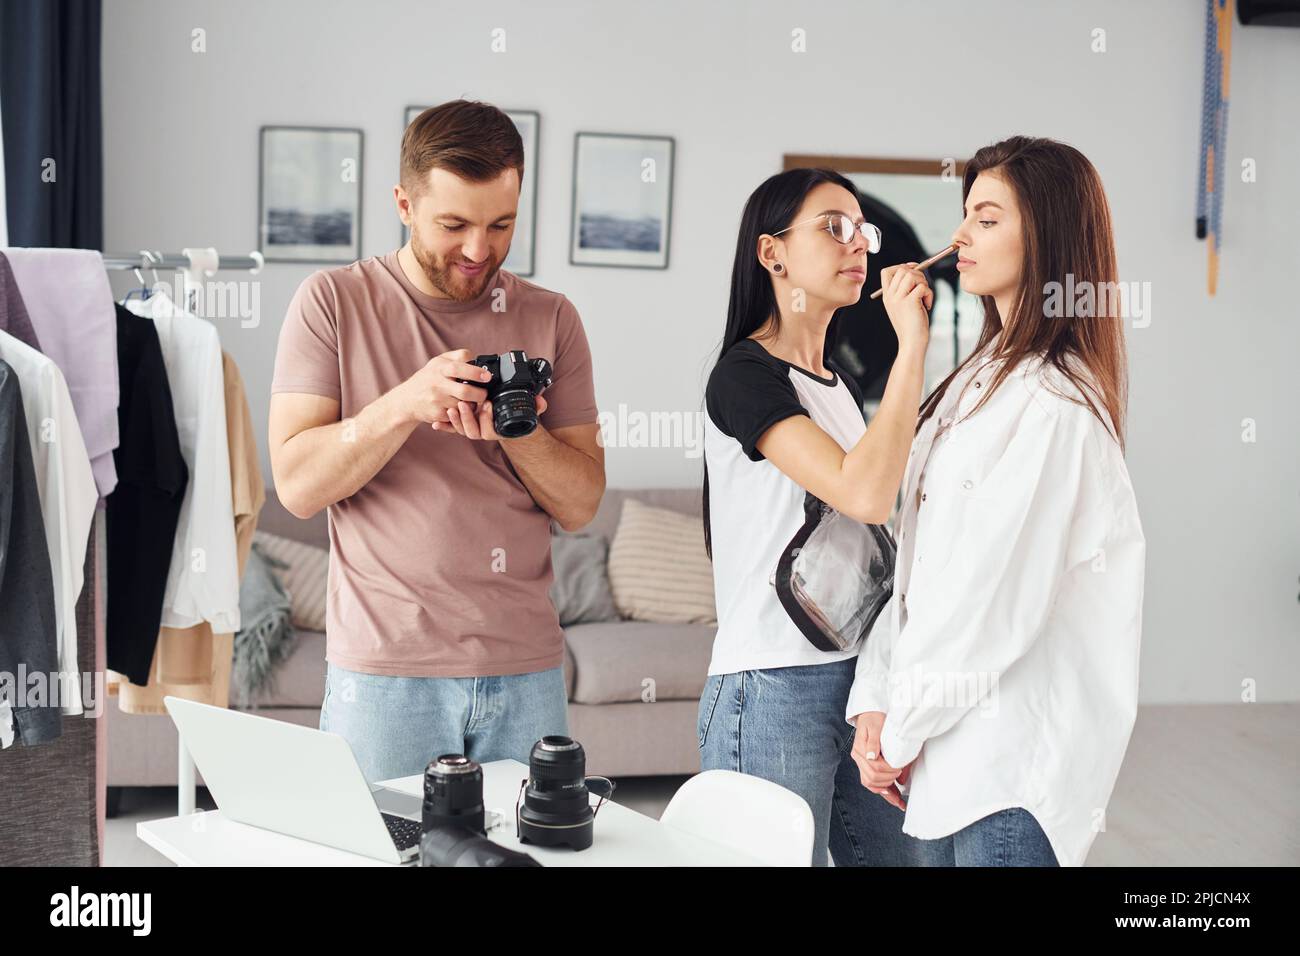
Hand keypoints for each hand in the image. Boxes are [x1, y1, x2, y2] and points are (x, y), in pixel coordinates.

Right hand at [389, 348, 492, 426]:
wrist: (407, 399)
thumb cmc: (427, 378)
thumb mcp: (438, 362)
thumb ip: (457, 356)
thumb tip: (475, 357)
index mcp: (439, 368)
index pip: (457, 368)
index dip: (474, 372)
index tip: (487, 376)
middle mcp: (436, 384)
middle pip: (464, 391)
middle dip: (479, 394)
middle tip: (485, 394)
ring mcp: (436, 401)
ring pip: (463, 406)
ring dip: (473, 405)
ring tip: (473, 401)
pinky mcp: (437, 414)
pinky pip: (457, 416)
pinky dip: (463, 414)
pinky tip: (463, 410)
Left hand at [433, 394, 547, 440]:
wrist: (512, 425)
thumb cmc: (518, 417)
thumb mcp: (529, 411)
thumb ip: (536, 407)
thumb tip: (541, 402)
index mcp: (499, 430)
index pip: (491, 429)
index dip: (488, 418)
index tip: (488, 404)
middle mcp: (486, 432)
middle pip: (473, 432)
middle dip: (468, 418)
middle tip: (465, 404)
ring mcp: (475, 430)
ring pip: (463, 431)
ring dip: (456, 421)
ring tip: (453, 407)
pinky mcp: (465, 427)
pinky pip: (452, 430)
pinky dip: (444, 427)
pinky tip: (435, 423)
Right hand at [849, 710, 907, 810]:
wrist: (871, 714)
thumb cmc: (874, 718)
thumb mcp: (875, 726)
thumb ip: (874, 742)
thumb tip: (871, 757)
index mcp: (860, 750)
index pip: (874, 767)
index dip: (888, 770)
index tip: (899, 767)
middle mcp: (859, 758)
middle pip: (871, 778)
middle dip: (888, 780)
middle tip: (900, 775)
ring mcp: (862, 763)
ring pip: (870, 784)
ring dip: (885, 792)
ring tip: (898, 799)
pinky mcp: (868, 765)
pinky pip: (872, 783)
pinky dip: (882, 791)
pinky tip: (892, 797)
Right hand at [878, 262, 932, 353]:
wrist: (912, 343)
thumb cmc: (911, 326)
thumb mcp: (903, 305)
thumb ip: (905, 290)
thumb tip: (915, 270)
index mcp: (887, 296)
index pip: (886, 271)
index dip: (901, 266)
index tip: (912, 270)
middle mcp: (890, 296)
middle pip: (902, 269)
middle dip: (917, 274)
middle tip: (922, 288)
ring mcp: (899, 299)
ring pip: (912, 275)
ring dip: (923, 283)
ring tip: (924, 297)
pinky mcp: (910, 303)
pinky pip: (923, 287)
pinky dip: (929, 294)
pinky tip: (927, 305)